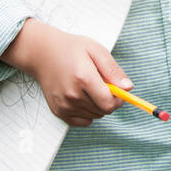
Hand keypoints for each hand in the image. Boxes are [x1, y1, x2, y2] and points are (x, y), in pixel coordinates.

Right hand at [7, 19, 130, 127]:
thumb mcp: (97, 51)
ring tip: (90, 87)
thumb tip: (128, 88)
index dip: (119, 99)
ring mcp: (63, 105)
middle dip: (109, 100)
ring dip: (98, 105)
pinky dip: (87, 112)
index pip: (109, 104)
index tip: (118, 89)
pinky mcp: (58, 111)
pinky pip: (82, 121)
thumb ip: (113, 70)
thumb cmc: (70, 49)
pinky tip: (84, 98)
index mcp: (84, 79)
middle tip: (102, 84)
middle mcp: (72, 95)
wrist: (42, 53)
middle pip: (103, 111)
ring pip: (94, 116)